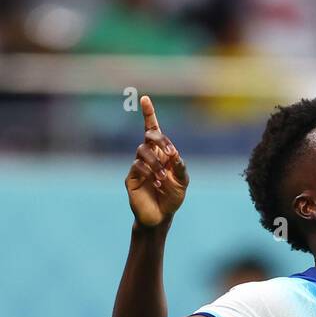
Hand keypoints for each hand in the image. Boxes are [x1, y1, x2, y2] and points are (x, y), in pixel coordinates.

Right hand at [125, 95, 188, 228]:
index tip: (145, 99)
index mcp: (161, 154)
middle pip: (149, 136)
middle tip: (170, 152)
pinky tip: (156, 184)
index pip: (153, 130)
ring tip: (163, 179)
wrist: (160, 217)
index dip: (149, 114)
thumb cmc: (172, 198)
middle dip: (159, 139)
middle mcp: (148, 156)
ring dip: (156, 163)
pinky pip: (137, 166)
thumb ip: (180, 167)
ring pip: (143, 151)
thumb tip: (174, 154)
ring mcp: (138, 166)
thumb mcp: (182, 182)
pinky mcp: (131, 178)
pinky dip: (149, 173)